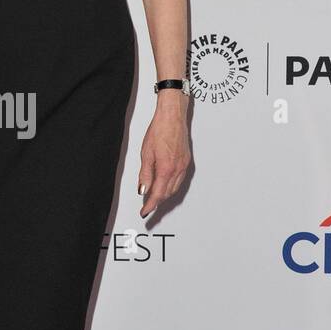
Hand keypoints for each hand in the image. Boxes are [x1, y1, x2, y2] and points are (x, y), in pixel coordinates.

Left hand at [137, 98, 190, 218]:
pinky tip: (165, 185)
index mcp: (166, 168)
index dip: (150, 206)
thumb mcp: (146, 153)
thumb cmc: (159, 130)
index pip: (157, 194)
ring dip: (164, 195)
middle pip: (167, 194)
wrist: (173, 117)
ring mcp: (184, 166)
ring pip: (174, 189)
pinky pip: (179, 180)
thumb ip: (145, 174)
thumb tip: (143, 190)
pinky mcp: (187, 162)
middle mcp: (178, 169)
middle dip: (157, 202)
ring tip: (154, 199)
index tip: (145, 212)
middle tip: (147, 207)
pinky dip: (171, 186)